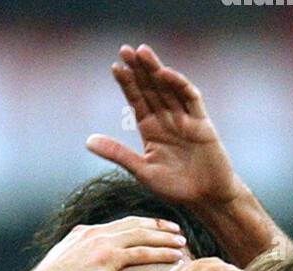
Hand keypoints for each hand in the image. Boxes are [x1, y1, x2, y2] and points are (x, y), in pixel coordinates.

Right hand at [18, 216, 187, 270]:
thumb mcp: (60, 270)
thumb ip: (76, 264)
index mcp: (83, 233)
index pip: (117, 225)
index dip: (138, 225)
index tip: (152, 229)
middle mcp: (94, 232)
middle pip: (133, 223)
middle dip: (156, 225)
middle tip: (174, 229)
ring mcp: (101, 242)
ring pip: (142, 235)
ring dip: (164, 237)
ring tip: (181, 241)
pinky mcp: (107, 257)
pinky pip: (142, 252)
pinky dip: (161, 252)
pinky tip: (176, 256)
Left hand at [87, 43, 241, 211]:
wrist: (205, 199)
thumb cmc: (175, 187)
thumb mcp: (141, 170)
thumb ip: (117, 153)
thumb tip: (87, 141)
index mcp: (151, 130)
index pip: (137, 100)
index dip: (127, 83)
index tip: (115, 67)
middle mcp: (167, 120)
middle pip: (151, 89)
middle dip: (139, 69)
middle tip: (125, 50)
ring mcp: (185, 119)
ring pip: (168, 88)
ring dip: (156, 70)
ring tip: (142, 53)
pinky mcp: (202, 123)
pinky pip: (191, 98)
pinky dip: (179, 85)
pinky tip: (165, 74)